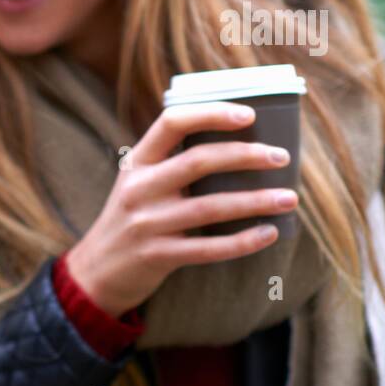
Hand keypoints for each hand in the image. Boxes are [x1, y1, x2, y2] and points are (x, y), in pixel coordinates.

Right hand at [66, 101, 298, 317]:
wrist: (96, 271)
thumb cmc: (132, 220)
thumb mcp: (140, 185)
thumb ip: (174, 165)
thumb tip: (243, 149)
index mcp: (136, 163)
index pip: (171, 123)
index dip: (211, 114)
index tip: (249, 115)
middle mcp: (138, 189)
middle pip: (198, 161)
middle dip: (246, 156)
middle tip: (281, 157)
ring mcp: (146, 224)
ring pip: (210, 207)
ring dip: (255, 201)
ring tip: (288, 198)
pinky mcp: (157, 256)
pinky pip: (208, 248)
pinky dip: (242, 241)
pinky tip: (268, 232)